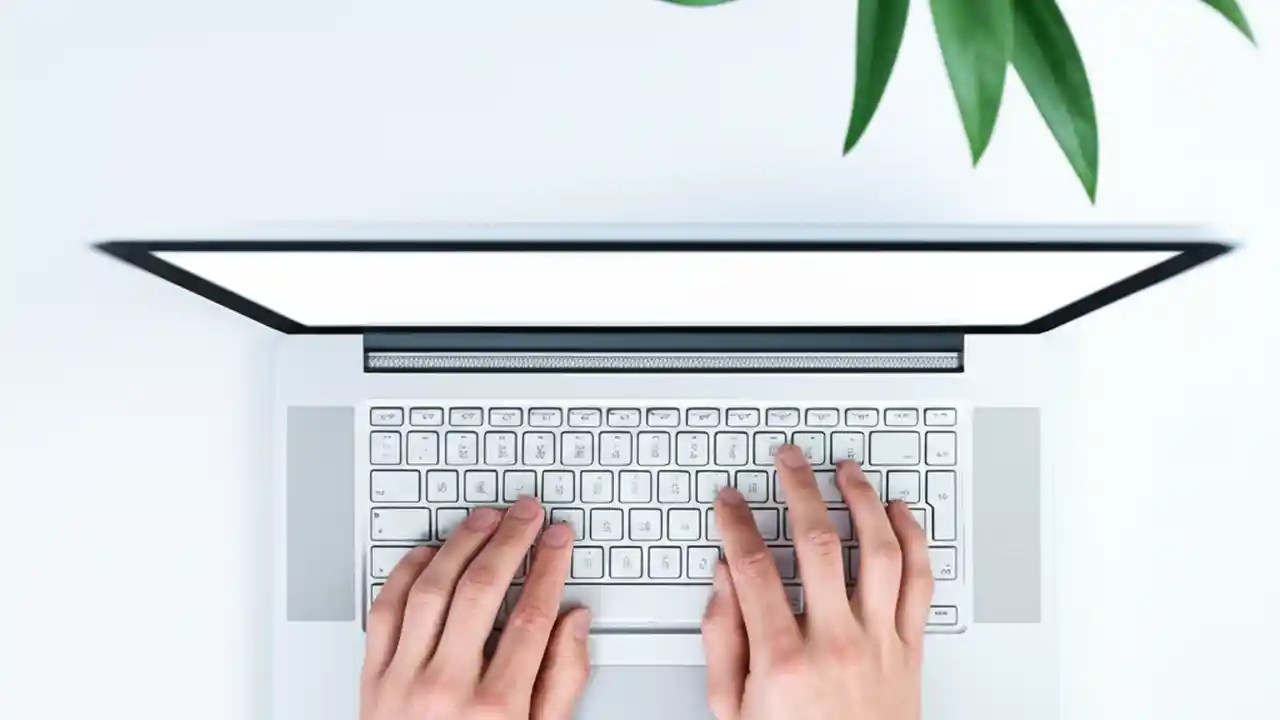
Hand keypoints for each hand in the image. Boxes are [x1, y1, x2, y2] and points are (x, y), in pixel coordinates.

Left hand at [361, 497, 590, 719]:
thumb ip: (562, 680)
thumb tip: (574, 621)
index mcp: (497, 709)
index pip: (531, 615)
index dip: (550, 566)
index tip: (558, 539)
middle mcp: (446, 690)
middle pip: (482, 590)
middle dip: (510, 540)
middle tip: (527, 513)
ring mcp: (402, 682)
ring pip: (432, 589)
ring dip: (461, 544)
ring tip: (485, 519)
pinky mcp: (371, 680)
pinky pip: (385, 610)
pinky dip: (406, 573)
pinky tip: (430, 551)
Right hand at [702, 445, 932, 719]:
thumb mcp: (732, 708)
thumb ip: (722, 638)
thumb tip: (723, 580)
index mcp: (783, 659)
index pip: (753, 567)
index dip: (737, 523)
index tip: (730, 501)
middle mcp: (836, 643)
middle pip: (818, 543)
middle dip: (798, 488)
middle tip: (788, 460)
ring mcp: (879, 643)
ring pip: (879, 551)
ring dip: (862, 501)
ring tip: (846, 472)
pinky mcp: (911, 649)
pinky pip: (920, 583)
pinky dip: (915, 540)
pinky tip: (899, 513)